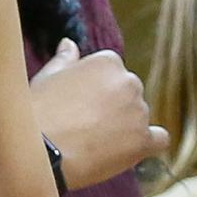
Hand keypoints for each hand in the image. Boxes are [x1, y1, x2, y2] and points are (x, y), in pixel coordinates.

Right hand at [31, 40, 168, 189]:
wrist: (40, 152)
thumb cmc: (38, 113)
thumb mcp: (46, 77)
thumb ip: (64, 60)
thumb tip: (69, 44)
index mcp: (108, 62)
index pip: (113, 73)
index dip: (96, 91)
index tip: (80, 105)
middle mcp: (129, 82)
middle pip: (129, 94)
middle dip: (113, 108)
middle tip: (86, 126)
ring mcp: (138, 112)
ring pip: (139, 118)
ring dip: (125, 128)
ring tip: (95, 144)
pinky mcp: (142, 141)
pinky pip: (159, 140)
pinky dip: (149, 145)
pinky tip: (132, 151)